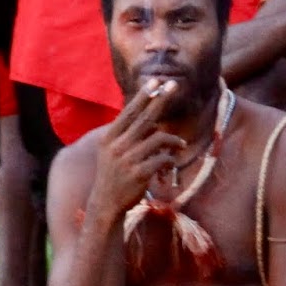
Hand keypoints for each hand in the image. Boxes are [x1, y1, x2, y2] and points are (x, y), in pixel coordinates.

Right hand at [87, 79, 184, 215]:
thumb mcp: (111, 153)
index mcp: (109, 138)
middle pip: (145, 118)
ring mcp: (128, 160)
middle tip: (174, 84)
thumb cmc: (113, 176)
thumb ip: (127, 136)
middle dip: (161, 99)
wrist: (105, 204)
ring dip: (173, 141)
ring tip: (180, 145)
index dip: (143, 96)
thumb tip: (149, 119)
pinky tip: (170, 164)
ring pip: (159, 138)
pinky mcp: (140, 174)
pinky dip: (170, 159)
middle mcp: (117, 146)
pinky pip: (164, 158)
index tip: (155, 82)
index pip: (129, 112)